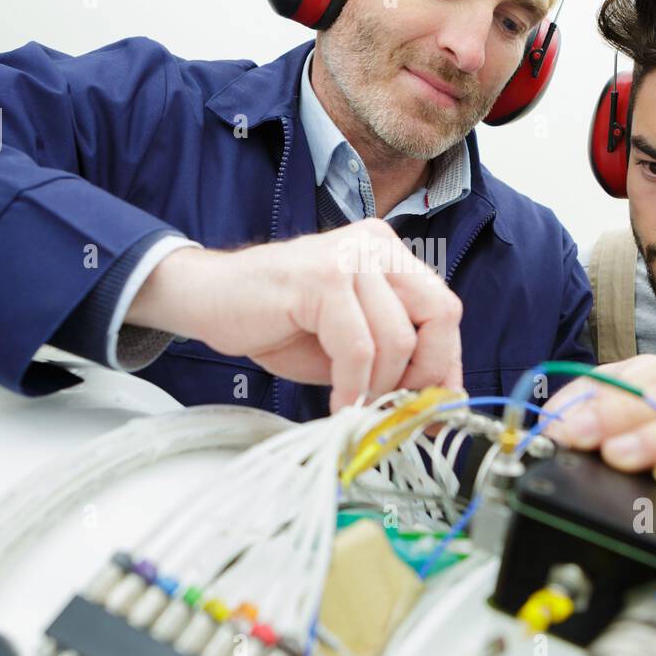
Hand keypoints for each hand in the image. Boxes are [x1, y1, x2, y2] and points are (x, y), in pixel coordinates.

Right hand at [126, 219, 462, 412]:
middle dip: (425, 374)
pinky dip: (353, 385)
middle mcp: (376, 246)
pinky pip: (357, 347)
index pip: (444, 310)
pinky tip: (340, 402)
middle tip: (395, 409)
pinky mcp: (322, 277)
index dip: (445, 364)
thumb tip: (447, 402)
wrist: (208, 299)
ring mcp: (350, 257)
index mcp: (389, 255)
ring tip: (355, 405)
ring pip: (398, 339)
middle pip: (439, 316)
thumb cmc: (277, 323)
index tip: (434, 408)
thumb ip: (396, 363)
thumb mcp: (350, 346)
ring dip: (380, 387)